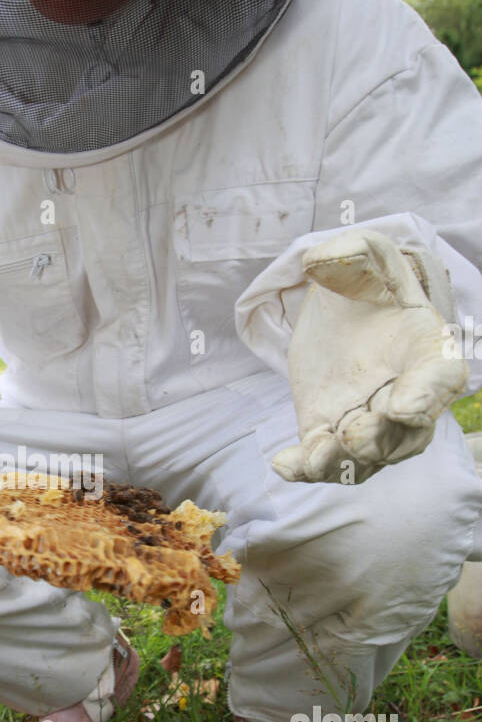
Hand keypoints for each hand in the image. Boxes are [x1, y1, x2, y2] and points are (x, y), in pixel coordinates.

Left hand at [271, 229, 467, 484]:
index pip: (439, 379)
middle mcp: (405, 396)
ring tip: (315, 456)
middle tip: (354, 432)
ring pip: (366, 459)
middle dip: (380, 439)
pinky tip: (282, 464)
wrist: (341, 308)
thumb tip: (317, 260)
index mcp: (428, 350)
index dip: (426, 397)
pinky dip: (305, 469)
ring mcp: (367, 420)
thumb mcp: (365, 256)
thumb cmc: (367, 283)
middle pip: (405, 434)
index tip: (402, 406)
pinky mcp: (328, 431)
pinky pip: (323, 461)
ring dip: (343, 463)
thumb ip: (352, 253)